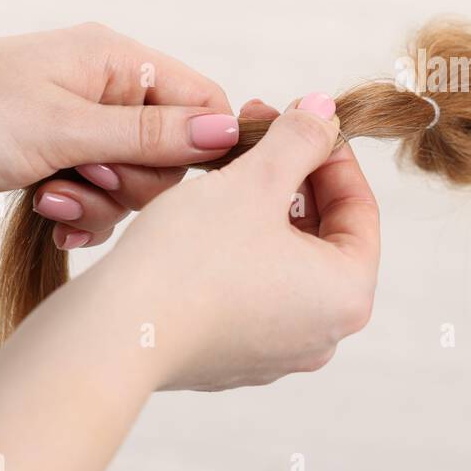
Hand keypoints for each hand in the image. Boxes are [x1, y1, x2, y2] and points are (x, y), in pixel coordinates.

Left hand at [0, 24, 240, 247]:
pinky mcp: (54, 154)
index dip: (202, 149)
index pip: (202, 101)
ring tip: (50, 204)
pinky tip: (48, 219)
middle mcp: (105, 86)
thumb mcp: (64, 131)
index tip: (177, 186)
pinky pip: (96, 193)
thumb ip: (150, 135)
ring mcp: (78, 121)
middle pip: (170, 151)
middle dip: (132, 184)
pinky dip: (79, 213)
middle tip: (83, 184)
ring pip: (132, 180)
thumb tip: (229, 132)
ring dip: (99, 205)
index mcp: (117, 60)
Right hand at [87, 92, 380, 390]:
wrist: (110, 335)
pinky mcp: (228, 358)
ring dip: (261, 206)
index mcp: (347, 295)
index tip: (298, 117)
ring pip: (281, 259)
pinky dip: (235, 246)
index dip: (328, 152)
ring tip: (226, 165)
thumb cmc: (190, 260)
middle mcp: (321, 335)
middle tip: (256, 129)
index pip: (359, 208)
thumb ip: (299, 140)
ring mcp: (274, 352)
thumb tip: (326, 111)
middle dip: (291, 175)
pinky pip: (247, 288)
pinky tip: (202, 211)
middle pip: (322, 234)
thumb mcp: (255, 181)